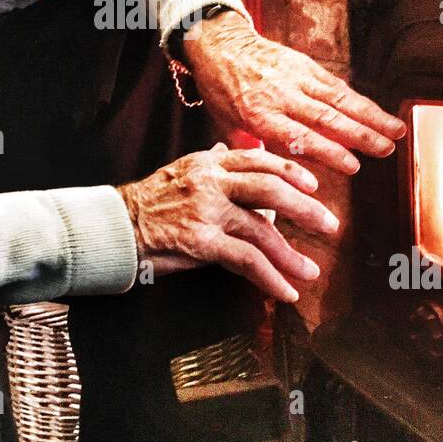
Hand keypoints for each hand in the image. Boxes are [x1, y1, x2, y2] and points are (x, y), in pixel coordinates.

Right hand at [117, 143, 330, 301]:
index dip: (291, 171)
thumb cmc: (147, 203)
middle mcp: (211, 182)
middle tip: (328, 224)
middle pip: (270, 188)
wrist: (114, 227)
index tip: (314, 185)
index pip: (259, 159)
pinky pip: (246, 260)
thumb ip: (209, 163)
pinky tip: (285, 291)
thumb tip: (228, 150)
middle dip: (305, 208)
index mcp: (208, 163)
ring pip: (262, 229)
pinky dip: (270, 278)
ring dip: (291, 255)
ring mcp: (206, 211)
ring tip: (310, 271)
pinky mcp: (201, 242)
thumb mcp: (180, 171)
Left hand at [183, 11, 405, 174]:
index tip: (353, 166)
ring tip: (396, 132)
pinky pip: (335, 84)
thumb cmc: (220, 89)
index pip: (300, 137)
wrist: (219, 44)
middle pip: (327, 118)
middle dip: (361, 135)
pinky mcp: (305, 64)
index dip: (329, 152)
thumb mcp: (225, 124)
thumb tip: (269, 177)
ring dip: (371, 116)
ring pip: (339, 99)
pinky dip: (358, 100)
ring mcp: (296, 77)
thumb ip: (250, 149)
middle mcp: (282, 95)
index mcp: (259, 114)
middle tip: (386, 151)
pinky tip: (377, 112)